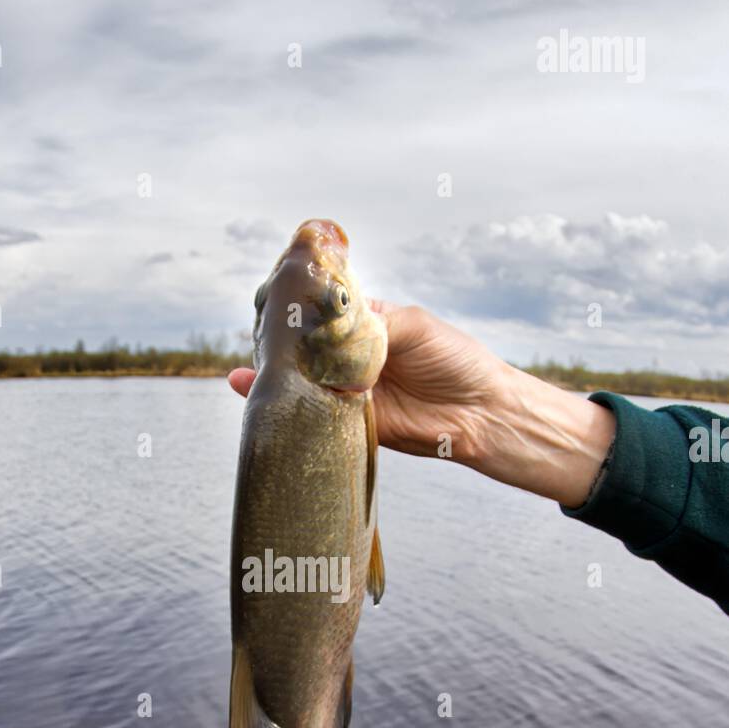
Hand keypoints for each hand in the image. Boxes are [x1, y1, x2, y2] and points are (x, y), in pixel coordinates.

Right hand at [228, 300, 502, 460]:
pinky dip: (294, 409)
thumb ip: (371, 325)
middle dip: (283, 347)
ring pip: (309, 384)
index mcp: (371, 327)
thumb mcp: (413, 325)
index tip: (276, 304)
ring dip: (280, 379)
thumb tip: (328, 332)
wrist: (480, 412)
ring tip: (248, 371)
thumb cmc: (455, 359)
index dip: (303, 311)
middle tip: (255, 340)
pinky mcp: (354, 424)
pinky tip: (263, 398)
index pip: (327, 315)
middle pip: (311, 351)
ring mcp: (353, 392)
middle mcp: (357, 359)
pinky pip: (319, 417)